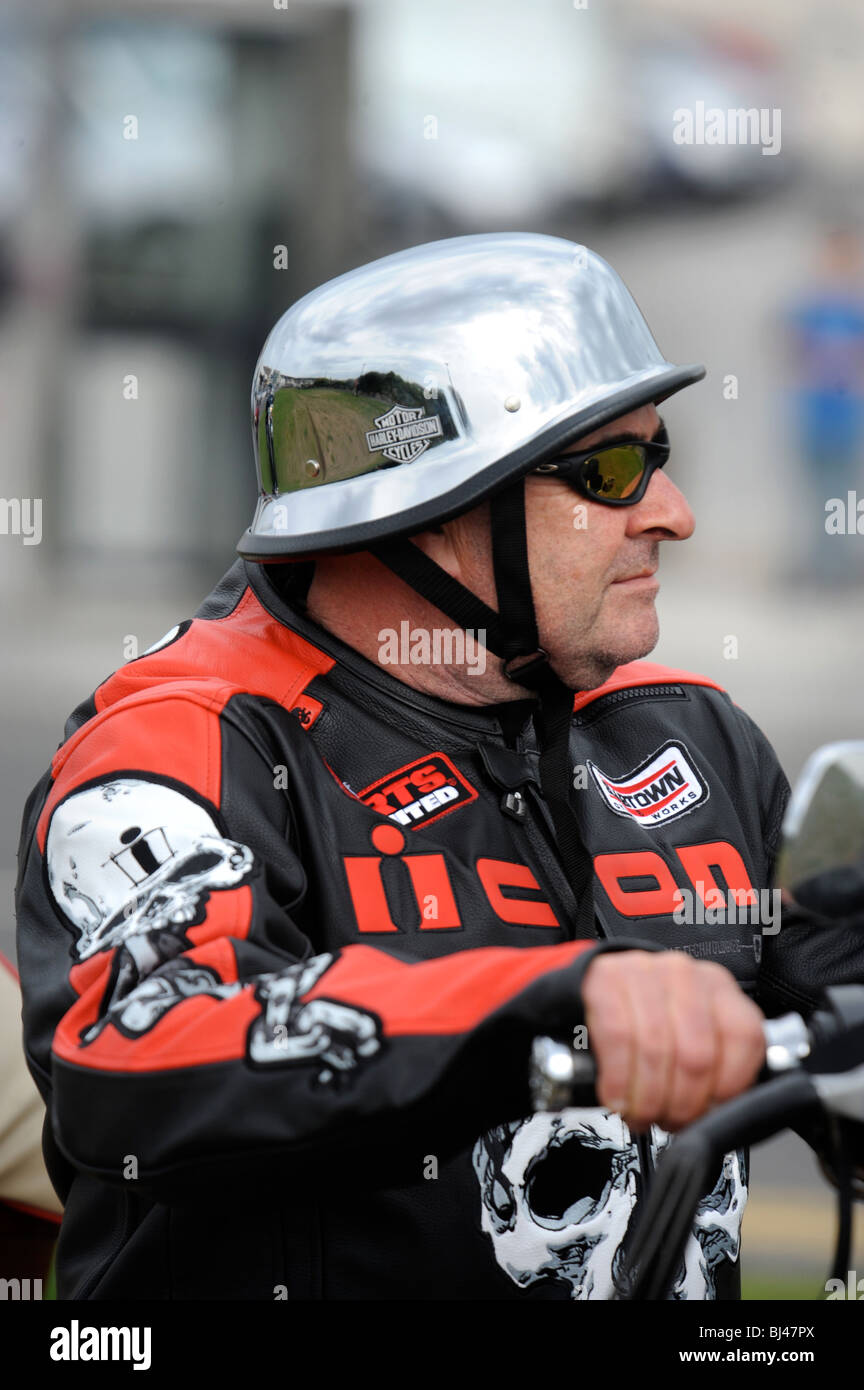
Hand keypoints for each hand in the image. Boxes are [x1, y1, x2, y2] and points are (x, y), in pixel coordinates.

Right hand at [580, 949, 764, 1132]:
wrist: (593, 989)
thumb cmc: (647, 1020)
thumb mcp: (691, 1034)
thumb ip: (716, 1065)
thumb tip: (721, 1114)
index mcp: (718, 987)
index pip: (743, 1039)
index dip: (726, 1089)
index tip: (707, 1114)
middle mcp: (684, 974)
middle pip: (697, 1054)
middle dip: (683, 1105)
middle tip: (670, 1123)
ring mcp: (643, 972)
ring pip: (657, 1050)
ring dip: (649, 1100)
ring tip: (642, 1116)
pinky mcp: (605, 980)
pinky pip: (618, 1039)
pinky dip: (619, 1081)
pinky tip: (617, 1098)